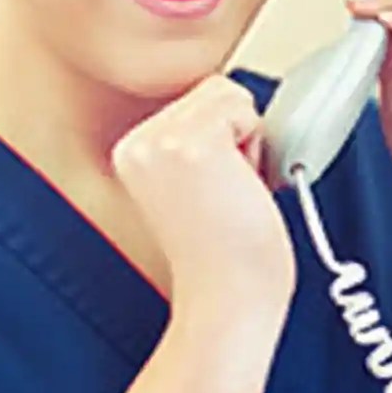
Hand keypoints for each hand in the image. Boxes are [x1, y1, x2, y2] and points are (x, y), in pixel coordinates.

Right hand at [111, 75, 294, 306]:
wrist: (229, 301)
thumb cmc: (229, 254)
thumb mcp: (198, 184)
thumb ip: (201, 141)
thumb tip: (236, 102)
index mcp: (133, 151)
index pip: (200, 102)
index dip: (226, 144)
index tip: (216, 193)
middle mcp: (137, 142)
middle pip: (215, 92)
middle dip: (237, 139)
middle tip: (227, 195)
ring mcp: (160, 140)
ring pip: (230, 94)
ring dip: (249, 142)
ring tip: (233, 192)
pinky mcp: (190, 144)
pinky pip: (245, 107)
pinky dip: (257, 144)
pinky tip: (240, 187)